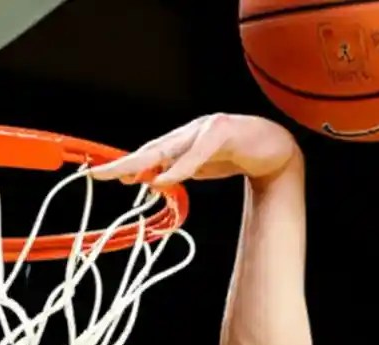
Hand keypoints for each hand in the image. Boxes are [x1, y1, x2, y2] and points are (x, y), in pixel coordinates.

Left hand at [91, 113, 299, 187]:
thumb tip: (151, 182)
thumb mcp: (203, 168)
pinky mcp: (224, 132)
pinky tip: (163, 177)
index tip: (101, 174)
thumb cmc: (240, 154)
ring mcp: (206, 129)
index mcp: (184, 141)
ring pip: (169, 147)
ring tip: (123, 174)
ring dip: (144, 162)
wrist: (277, 148)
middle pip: (151, 148)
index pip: (149, 153)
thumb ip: (179, 172)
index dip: (125, 163)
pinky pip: (196, 153)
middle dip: (125, 162)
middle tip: (100, 174)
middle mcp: (190, 132)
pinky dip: (179, 166)